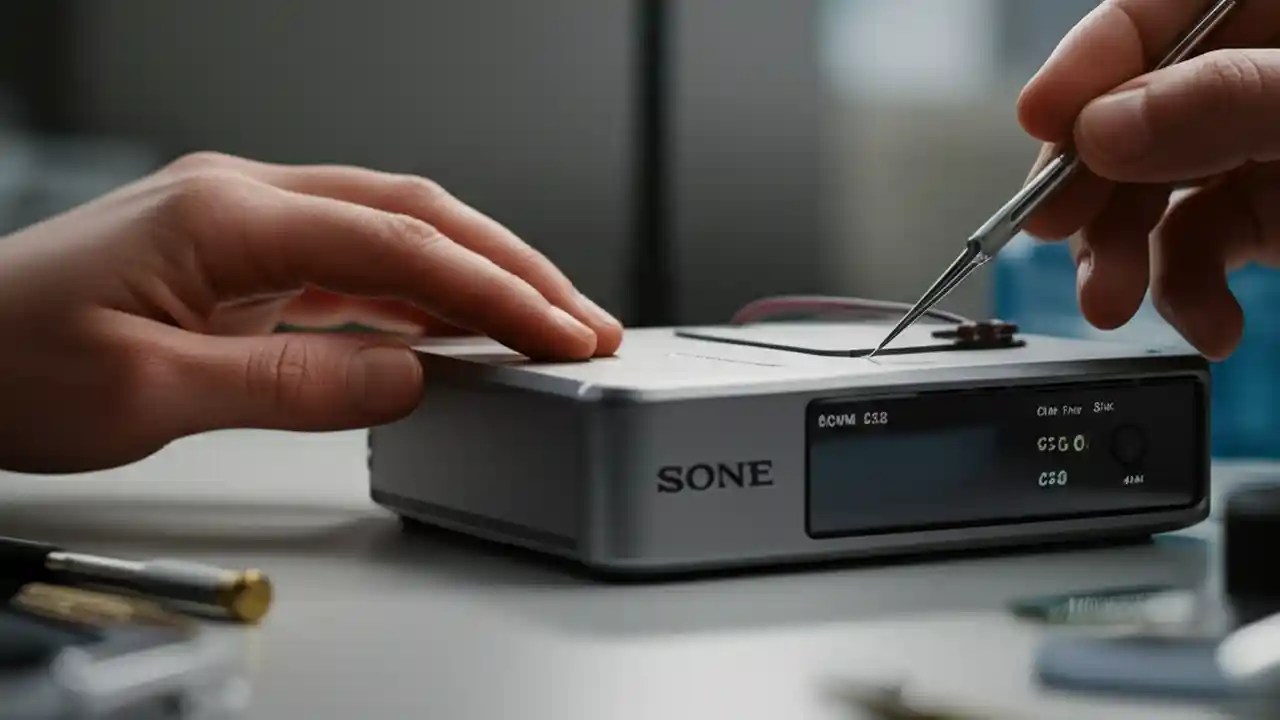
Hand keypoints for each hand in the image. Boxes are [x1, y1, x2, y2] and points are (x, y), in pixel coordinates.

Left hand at [0, 152, 621, 472]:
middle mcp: (245, 202)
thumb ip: (292, 382)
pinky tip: (455, 331)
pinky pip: (354, 269)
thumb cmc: (4, 361)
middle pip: (415, 217)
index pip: (399, 244)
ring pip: (393, 238)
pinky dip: (418, 299)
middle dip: (512, 268)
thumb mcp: (149, 391)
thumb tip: (409, 377)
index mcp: (227, 215)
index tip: (559, 331)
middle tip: (584, 321)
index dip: (494, 289)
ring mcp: (244, 227)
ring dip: (474, 281)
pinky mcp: (239, 260)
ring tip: (545, 326)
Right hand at [1017, 0, 1279, 359]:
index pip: (1148, 18)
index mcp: (1269, 11)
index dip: (1086, 64)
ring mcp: (1252, 146)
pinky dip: (1189, 294)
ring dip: (1118, 255)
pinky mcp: (1262, 213)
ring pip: (1147, 189)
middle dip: (1087, 184)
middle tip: (1051, 226)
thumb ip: (1227, 101)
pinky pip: (1198, 248)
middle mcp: (1247, 75)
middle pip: (1127, 113)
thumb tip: (1104, 129)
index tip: (1040, 117)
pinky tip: (1210, 324)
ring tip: (1109, 302)